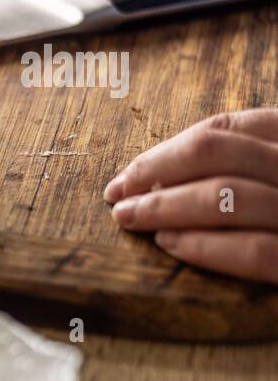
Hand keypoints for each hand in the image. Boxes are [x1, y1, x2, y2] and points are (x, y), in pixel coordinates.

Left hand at [105, 108, 277, 281]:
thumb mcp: (271, 175)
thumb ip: (240, 166)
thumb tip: (158, 181)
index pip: (223, 130)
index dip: (165, 152)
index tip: (126, 176)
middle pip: (217, 154)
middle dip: (155, 174)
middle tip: (117, 198)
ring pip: (228, 196)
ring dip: (166, 207)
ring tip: (130, 218)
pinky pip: (255, 250)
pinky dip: (206, 245)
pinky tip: (169, 243)